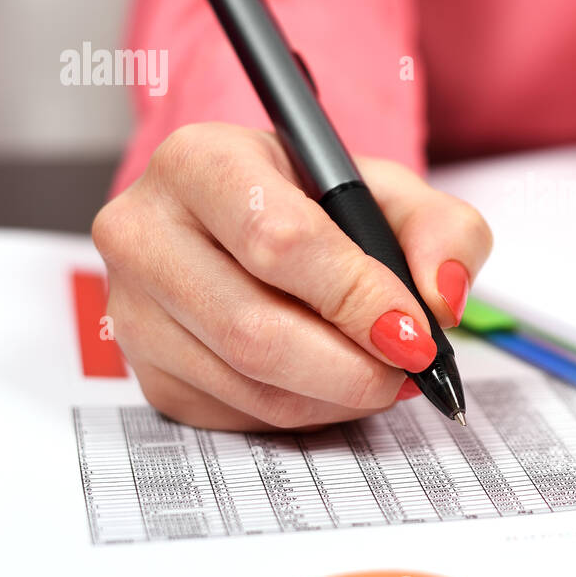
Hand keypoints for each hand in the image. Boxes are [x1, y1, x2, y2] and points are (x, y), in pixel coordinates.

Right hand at [92, 123, 491, 430]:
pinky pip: (239, 415)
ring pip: (249, 383)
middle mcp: (144, 232)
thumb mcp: (391, 192)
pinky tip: (334, 381)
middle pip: (254, 329)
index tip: (414, 330)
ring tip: (382, 372)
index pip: (278, 239)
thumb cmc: (316, 203)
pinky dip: (308, 411)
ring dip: (337, 394)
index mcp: (199, 161)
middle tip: (409, 367)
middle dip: (352, 365)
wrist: (252, 226)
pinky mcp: (148, 372)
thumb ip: (442, 230)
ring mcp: (133, 310)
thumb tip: (441, 300)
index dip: (356, 296)